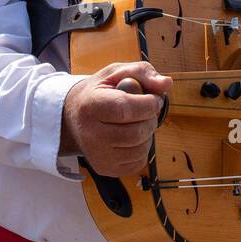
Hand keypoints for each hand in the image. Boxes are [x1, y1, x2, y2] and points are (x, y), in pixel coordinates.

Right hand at [60, 61, 170, 176]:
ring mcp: (98, 155)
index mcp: (90, 106)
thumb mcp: (116, 73)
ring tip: (136, 123)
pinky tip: (131, 137)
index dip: (147, 104)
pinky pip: (138, 161)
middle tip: (145, 111)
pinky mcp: (105, 169)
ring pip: (140, 149)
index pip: (125, 109)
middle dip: (150, 119)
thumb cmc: (99, 92)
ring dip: (147, 134)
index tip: (153, 98)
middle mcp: (91, 134)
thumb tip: (165, 83)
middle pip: (136, 132)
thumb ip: (142, 72)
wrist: (74, 117)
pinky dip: (142, 148)